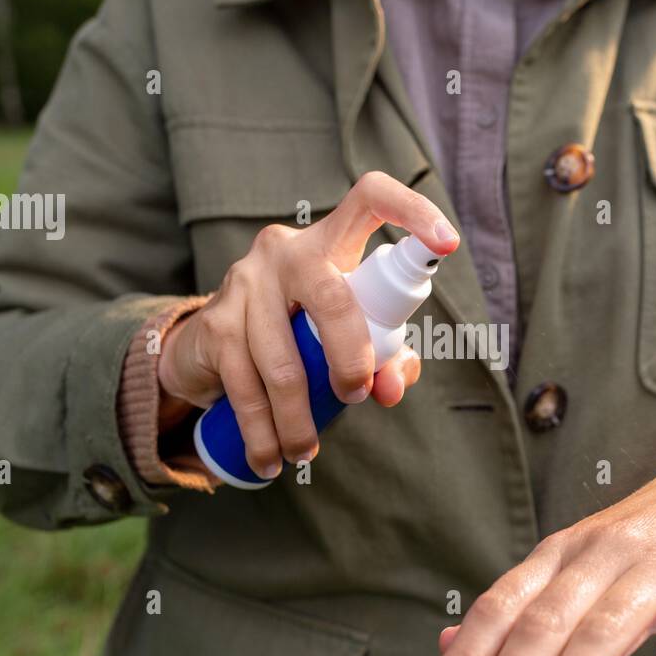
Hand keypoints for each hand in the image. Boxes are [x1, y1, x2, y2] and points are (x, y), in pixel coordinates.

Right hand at [157, 172, 457, 479]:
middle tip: (356, 397)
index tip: (447, 242)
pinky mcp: (216, 322)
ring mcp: (245, 283)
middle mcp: (285, 251)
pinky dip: (261, 431)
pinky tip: (269, 457)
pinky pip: (245, 386)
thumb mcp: (346, 338)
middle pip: (332, 298)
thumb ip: (384, 356)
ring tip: (304, 452)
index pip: (369, 198)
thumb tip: (392, 386)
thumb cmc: (298, 335)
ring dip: (297, 418)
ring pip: (282, 361)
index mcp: (330, 242)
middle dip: (350, 358)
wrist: (208, 345)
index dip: (412, 211)